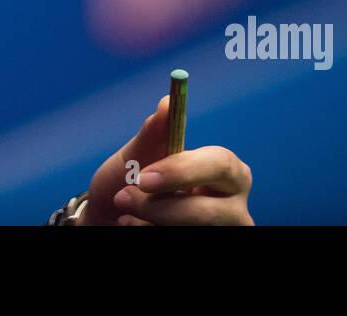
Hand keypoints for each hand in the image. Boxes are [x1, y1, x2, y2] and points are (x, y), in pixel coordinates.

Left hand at [78, 94, 253, 225]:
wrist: (113, 217)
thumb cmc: (132, 183)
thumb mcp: (136, 156)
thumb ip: (153, 133)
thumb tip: (168, 102)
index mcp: (226, 169)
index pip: (219, 164)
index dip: (182, 171)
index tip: (143, 177)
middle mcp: (233, 204)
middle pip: (211, 212)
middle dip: (163, 209)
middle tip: (124, 199)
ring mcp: (222, 230)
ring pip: (192, 231)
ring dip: (150, 222)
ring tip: (125, 214)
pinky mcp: (208, 245)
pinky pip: (178, 241)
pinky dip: (148, 233)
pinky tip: (134, 226)